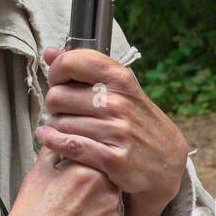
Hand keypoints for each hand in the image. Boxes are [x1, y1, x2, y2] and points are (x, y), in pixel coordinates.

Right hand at [0, 143, 120, 215]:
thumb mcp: (37, 174)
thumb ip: (53, 151)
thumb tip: (56, 136)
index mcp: (91, 171)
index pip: (96, 161)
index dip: (82, 168)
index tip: (70, 177)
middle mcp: (108, 194)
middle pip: (106, 184)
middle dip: (91, 189)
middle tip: (68, 201)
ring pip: (108, 209)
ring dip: (95, 211)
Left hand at [35, 46, 187, 201]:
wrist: (167, 163)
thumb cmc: (138, 122)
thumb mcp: (120, 89)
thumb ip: (84, 69)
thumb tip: (48, 51)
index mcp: (120, 80)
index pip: (71, 62)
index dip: (56, 72)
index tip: (59, 81)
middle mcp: (118, 102)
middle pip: (57, 96)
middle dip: (54, 105)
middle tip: (63, 111)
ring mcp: (116, 131)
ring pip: (59, 123)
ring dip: (56, 127)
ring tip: (66, 128)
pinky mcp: (112, 158)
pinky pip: (68, 145)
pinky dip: (54, 142)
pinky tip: (52, 140)